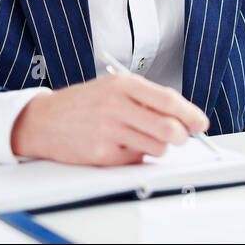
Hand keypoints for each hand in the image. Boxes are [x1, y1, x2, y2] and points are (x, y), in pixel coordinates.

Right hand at [10, 72, 208, 165]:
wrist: (43, 120)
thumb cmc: (84, 103)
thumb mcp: (113, 88)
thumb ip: (145, 98)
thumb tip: (181, 116)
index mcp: (123, 85)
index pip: (168, 100)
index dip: (190, 113)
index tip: (201, 123)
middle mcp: (116, 106)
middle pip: (167, 127)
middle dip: (182, 136)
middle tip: (182, 137)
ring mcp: (108, 131)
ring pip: (156, 147)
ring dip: (158, 147)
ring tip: (144, 139)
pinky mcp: (102, 154)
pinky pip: (135, 160)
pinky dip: (136, 156)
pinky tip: (121, 145)